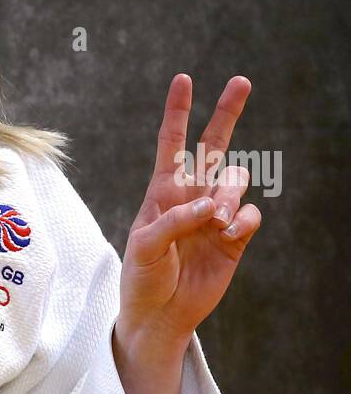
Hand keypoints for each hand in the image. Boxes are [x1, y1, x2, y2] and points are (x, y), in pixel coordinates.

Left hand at [117, 73, 261, 354]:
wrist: (160, 314)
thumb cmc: (143, 277)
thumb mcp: (144, 247)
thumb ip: (173, 221)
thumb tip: (209, 205)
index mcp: (163, 191)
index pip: (172, 143)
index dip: (178, 112)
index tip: (183, 80)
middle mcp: (192, 196)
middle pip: (214, 145)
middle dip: (227, 112)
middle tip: (241, 81)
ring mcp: (216, 215)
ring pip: (235, 179)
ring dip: (227, 194)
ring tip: (214, 221)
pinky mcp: (235, 237)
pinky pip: (250, 213)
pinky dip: (242, 219)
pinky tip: (228, 233)